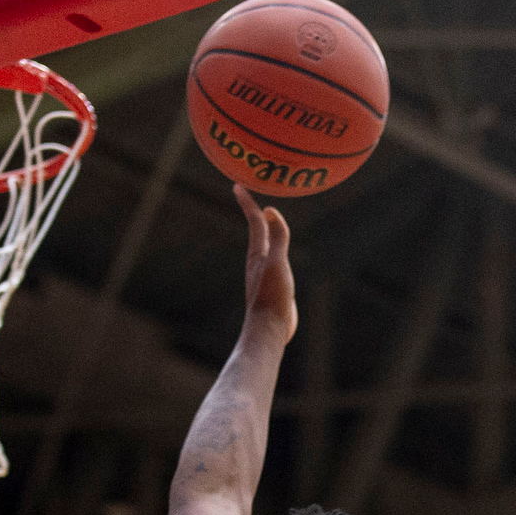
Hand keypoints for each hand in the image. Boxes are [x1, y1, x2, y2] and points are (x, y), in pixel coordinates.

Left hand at [235, 185, 296, 341]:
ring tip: (265, 221)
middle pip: (256, 231)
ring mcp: (264, 274)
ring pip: (264, 246)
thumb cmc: (273, 296)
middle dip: (254, 213)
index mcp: (257, 253)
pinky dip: (275, 247)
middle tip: (250, 196)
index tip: (238, 185)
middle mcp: (258, 261)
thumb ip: (277, 237)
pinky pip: (273, 259)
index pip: (254, 222)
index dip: (247, 203)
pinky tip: (277, 254)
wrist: (270, 329)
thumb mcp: (277, 262)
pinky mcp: (272, 286)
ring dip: (264, 231)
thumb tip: (271, 211)